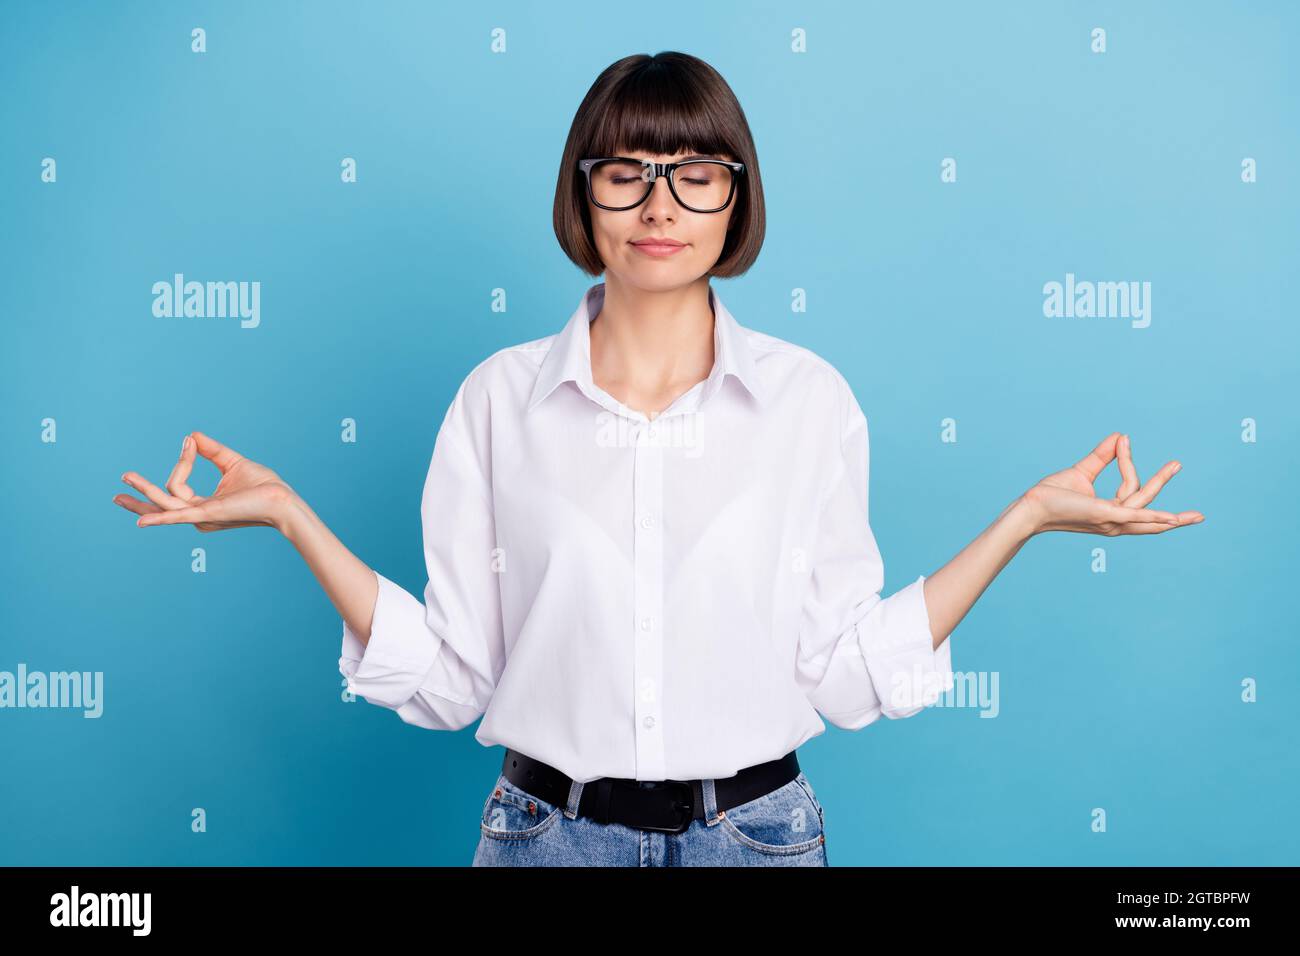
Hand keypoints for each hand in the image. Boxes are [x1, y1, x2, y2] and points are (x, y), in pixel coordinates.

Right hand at [113, 431, 297, 532]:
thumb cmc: (262, 486)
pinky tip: (141, 520)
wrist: (282, 498)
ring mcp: (202, 517)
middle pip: (161, 503)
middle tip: (119, 485)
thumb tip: (191, 434)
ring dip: (145, 490)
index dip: (181, 461)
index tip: (190, 441)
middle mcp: (198, 515)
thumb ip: (211, 450)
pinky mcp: (209, 515)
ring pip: (166, 502)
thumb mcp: (232, 462)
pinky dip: (159, 517)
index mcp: (203, 506)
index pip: (176, 486)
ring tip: (126, 478)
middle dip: (139, 495)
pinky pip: (178, 515)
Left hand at [1021, 431, 1204, 535]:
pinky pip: (1136, 515)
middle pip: (1148, 502)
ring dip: (1160, 481)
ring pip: (1144, 501)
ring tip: (1176, 464)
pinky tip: (1173, 519)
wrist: (1031, 506)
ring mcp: (1111, 521)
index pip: (1131, 486)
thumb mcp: (1082, 471)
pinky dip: (1156, 517)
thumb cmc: (1053, 495)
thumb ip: (1101, 456)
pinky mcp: (1105, 515)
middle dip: (1164, 484)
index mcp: (1111, 514)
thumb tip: (1119, 437)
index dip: (1126, 461)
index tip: (1122, 439)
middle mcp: (1115, 522)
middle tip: (1178, 463)